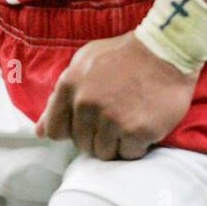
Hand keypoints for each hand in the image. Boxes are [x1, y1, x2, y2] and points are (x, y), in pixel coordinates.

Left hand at [35, 31, 196, 160]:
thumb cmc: (124, 55)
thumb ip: (60, 97)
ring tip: (129, 121)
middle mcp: (86, 104)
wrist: (166, 50)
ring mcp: (112, 119)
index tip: (87, 123)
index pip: (56, 130)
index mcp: (70, 86)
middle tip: (116, 116)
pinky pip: (129, 155)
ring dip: (117, 143)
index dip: (71, 130)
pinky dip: (137, 146)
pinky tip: (143, 125)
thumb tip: (40, 131)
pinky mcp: (137, 131)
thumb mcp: (84, 63)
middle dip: (97, 135)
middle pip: (82, 144)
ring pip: (104, 153)